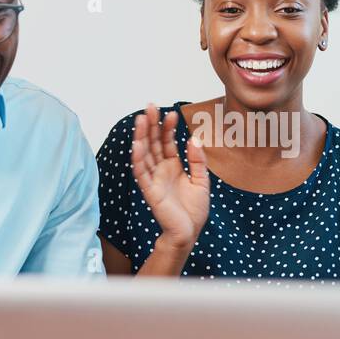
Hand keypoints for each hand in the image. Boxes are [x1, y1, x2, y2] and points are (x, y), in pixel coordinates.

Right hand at [131, 104, 209, 249]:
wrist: (189, 232)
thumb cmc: (193, 210)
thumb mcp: (201, 180)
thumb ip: (197, 160)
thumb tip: (194, 138)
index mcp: (172, 166)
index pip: (167, 142)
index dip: (167, 127)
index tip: (170, 112)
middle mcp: (160, 170)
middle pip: (153, 143)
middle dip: (151, 125)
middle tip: (150, 106)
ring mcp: (153, 180)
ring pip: (144, 154)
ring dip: (141, 136)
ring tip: (141, 119)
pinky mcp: (150, 191)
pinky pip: (141, 173)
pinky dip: (138, 159)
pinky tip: (137, 144)